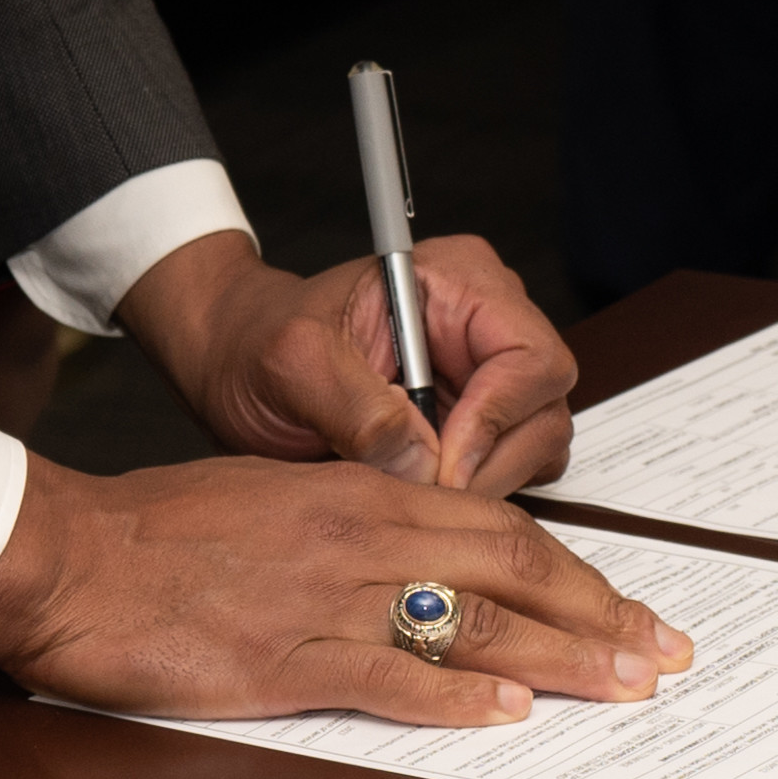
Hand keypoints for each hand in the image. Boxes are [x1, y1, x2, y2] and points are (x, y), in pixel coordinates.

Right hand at [0, 444, 692, 726]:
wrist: (69, 555)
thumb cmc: (152, 532)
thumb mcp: (262, 502)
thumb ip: (340, 527)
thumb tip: (404, 565)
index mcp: (352, 491)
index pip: (490, 526)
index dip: (569, 570)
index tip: (623, 606)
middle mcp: (354, 534)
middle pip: (506, 567)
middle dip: (597, 613)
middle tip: (664, 652)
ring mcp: (323, 597)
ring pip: (469, 620)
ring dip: (560, 656)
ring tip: (626, 685)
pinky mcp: (282, 657)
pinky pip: (386, 673)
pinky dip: (454, 693)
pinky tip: (507, 710)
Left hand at [117, 228, 578, 494]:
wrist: (233, 365)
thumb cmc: (257, 341)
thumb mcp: (290, 361)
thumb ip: (354, 404)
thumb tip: (419, 460)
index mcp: (459, 280)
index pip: (531, 357)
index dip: (496, 419)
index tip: (441, 465)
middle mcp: (486, 325)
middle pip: (543, 412)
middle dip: (488, 465)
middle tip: (422, 494)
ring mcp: (486, 380)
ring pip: (533, 450)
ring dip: (479, 487)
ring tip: (407, 490)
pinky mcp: (475, 427)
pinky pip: (507, 474)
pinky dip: (468, 499)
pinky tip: (414, 495)